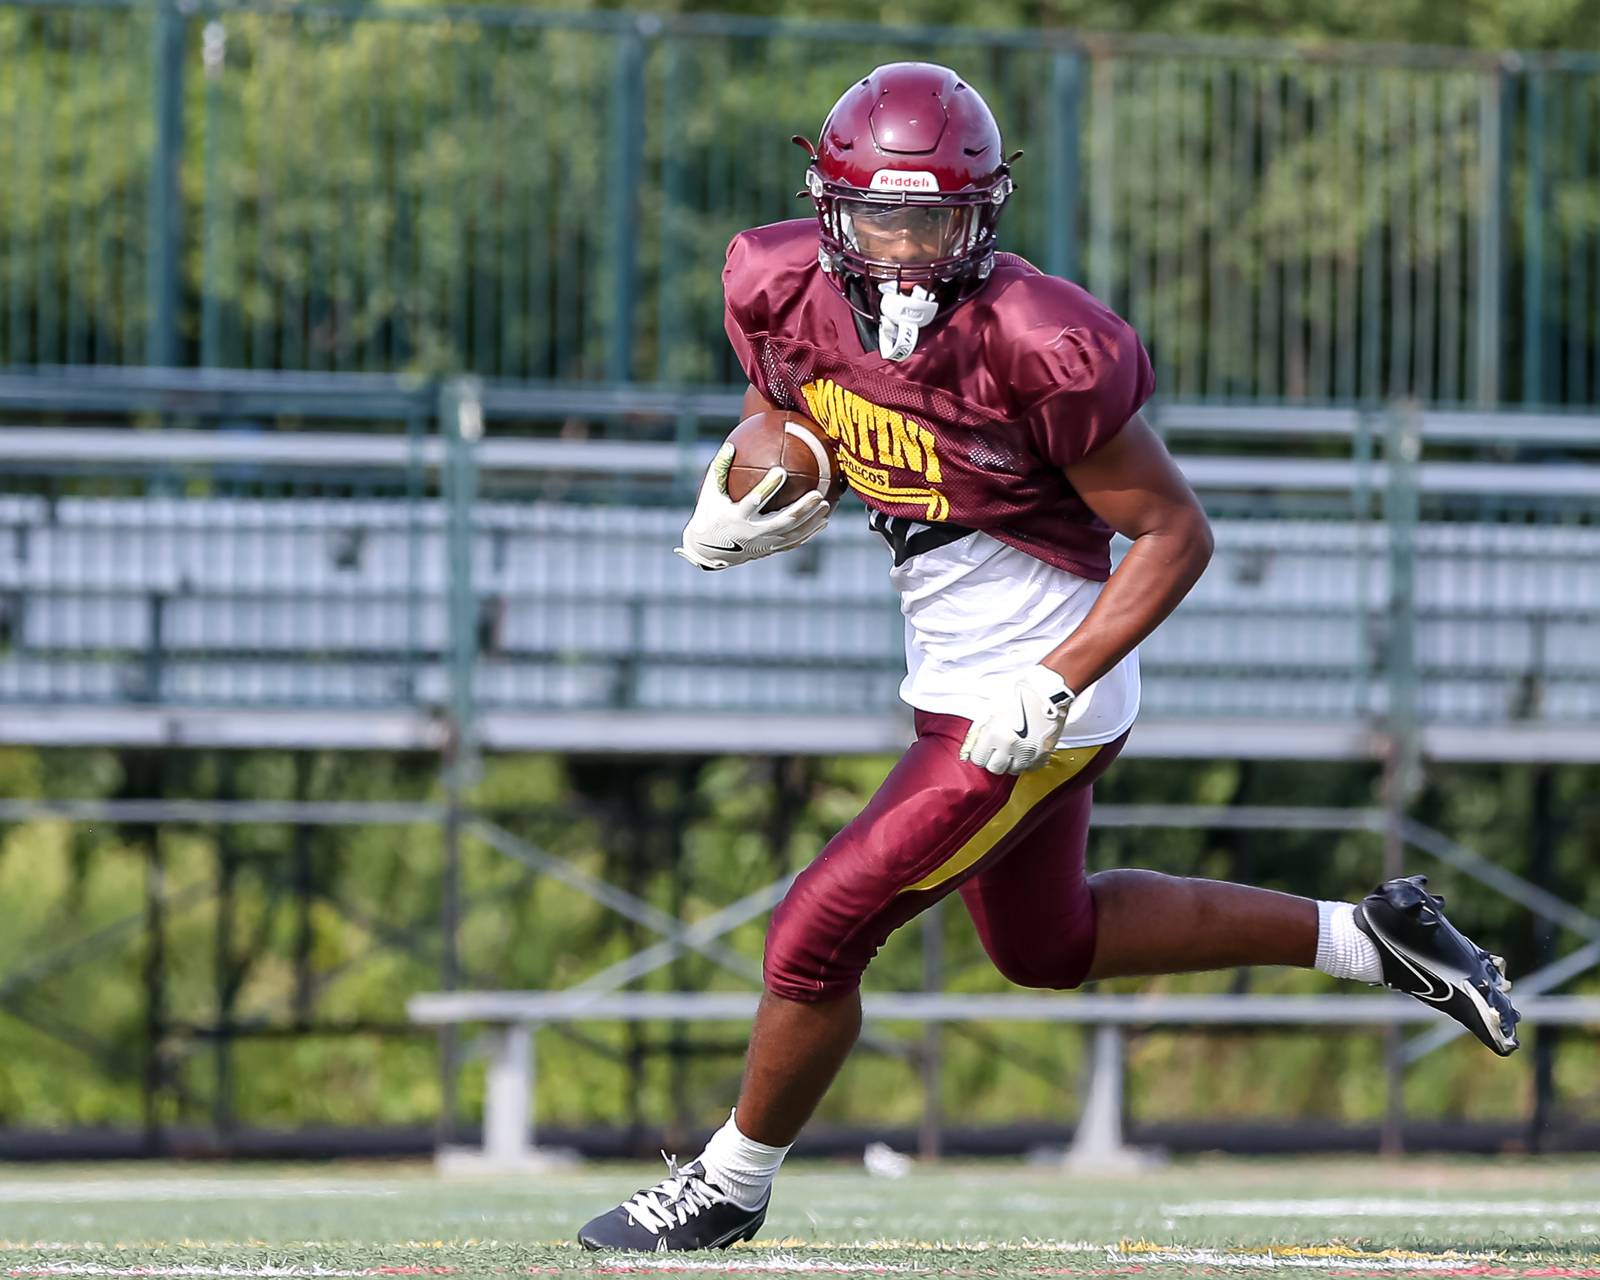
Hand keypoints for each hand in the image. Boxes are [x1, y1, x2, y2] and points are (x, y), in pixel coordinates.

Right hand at [674, 442, 830, 569]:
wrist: (711, 550)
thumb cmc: (711, 513)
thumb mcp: (710, 493)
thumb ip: (719, 469)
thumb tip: (731, 444)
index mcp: (737, 517)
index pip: (755, 500)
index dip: (768, 486)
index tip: (782, 471)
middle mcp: (752, 532)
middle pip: (782, 521)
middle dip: (800, 508)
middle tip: (816, 494)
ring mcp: (764, 544)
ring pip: (792, 533)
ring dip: (810, 520)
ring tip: (825, 504)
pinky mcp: (771, 550)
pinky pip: (794, 542)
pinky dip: (809, 532)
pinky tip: (823, 521)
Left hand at [959, 665, 1076, 774]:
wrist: (1046, 692)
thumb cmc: (1018, 696)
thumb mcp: (989, 711)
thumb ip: (975, 734)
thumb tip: (964, 754)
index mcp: (995, 734)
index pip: (978, 760)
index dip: (980, 753)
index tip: (985, 747)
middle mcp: (1012, 746)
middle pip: (994, 768)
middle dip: (993, 759)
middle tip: (997, 747)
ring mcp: (1029, 752)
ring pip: (1012, 771)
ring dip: (1010, 762)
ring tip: (1012, 747)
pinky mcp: (1043, 754)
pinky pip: (1030, 768)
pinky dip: (1026, 762)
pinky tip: (1025, 749)